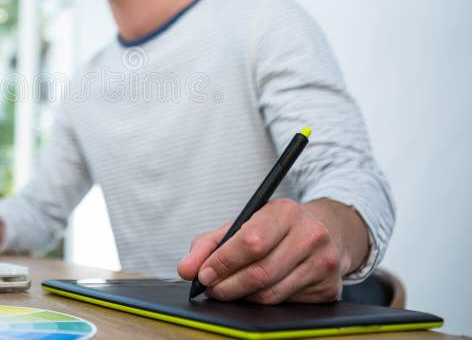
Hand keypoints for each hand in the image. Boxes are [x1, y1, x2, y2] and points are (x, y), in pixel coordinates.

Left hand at [177, 198, 363, 303]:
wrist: (323, 232)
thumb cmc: (274, 229)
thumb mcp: (242, 225)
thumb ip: (208, 245)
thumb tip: (185, 270)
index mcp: (285, 211)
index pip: (250, 241)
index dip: (223, 262)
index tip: (203, 275)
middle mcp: (311, 234)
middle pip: (260, 272)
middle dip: (227, 285)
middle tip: (211, 290)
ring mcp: (324, 262)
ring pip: (271, 294)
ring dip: (242, 297)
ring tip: (228, 291)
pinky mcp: (330, 288)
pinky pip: (286, 304)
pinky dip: (262, 303)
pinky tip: (254, 293)